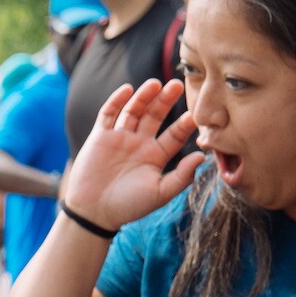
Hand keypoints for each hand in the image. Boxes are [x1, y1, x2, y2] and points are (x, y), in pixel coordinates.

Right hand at [62, 80, 200, 228]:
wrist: (93, 212)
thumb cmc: (128, 206)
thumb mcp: (160, 193)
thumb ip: (182, 176)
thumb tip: (202, 156)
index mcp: (155, 157)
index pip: (174, 135)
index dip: (185, 123)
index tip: (196, 114)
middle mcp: (139, 144)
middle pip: (155, 116)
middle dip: (165, 100)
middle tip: (178, 85)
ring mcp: (119, 138)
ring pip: (134, 110)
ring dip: (144, 96)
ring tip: (155, 84)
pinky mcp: (100, 136)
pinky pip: (108, 114)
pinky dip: (116, 100)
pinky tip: (128, 89)